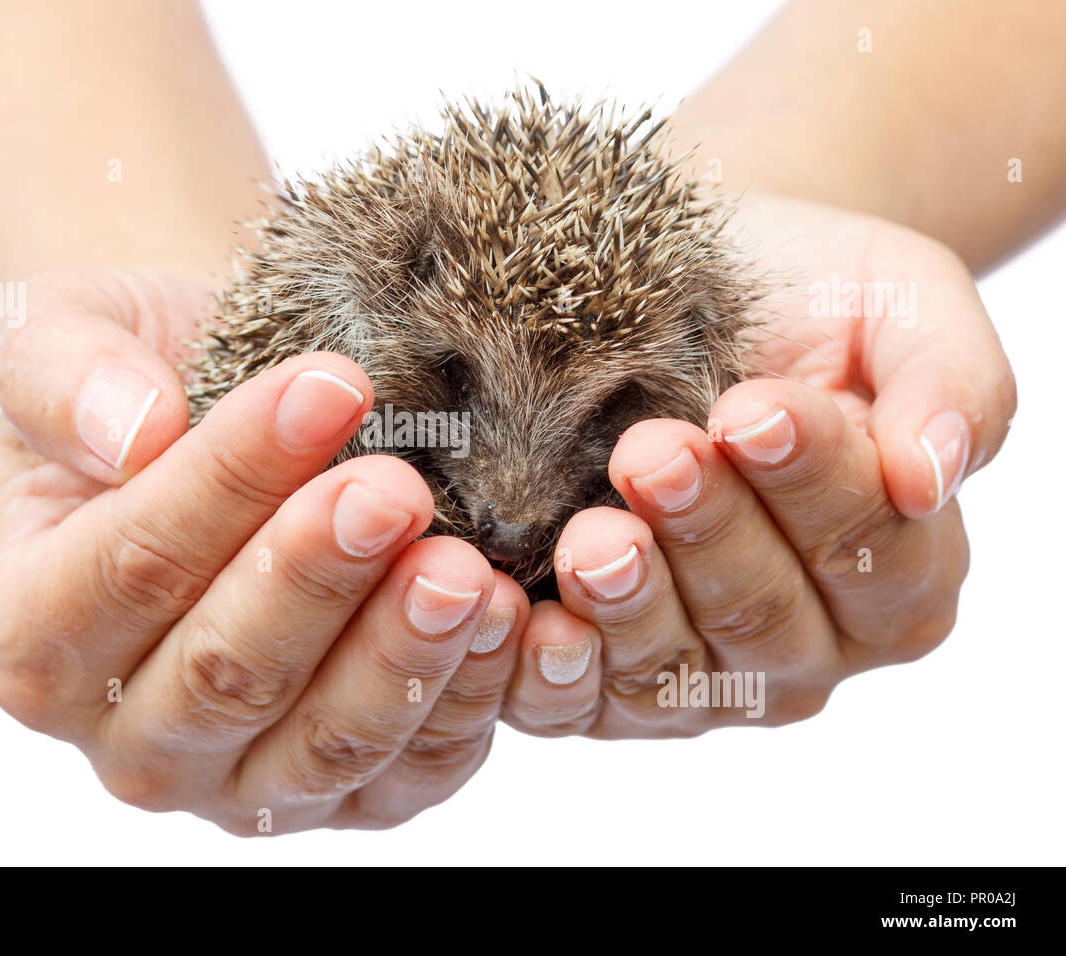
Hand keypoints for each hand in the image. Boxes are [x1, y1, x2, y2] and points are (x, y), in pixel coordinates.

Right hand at [0, 269, 527, 832]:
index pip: (130, 570)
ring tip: (461, 567)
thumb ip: (66, 379)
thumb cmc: (145, 380)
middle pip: (225, 674)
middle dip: (316, 575)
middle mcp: (130, 736)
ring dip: (398, 654)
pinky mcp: (349, 794)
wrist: (221, 415)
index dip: (227, 484)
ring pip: (322, 742)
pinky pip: (411, 770)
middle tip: (393, 489)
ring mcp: (241, 779)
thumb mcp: (67, 338)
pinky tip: (506, 619)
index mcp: (36, 637)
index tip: (326, 389)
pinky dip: (464, 701)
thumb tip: (131, 430)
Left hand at [502, 192, 1015, 736]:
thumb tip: (933, 473)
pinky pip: (576, 705)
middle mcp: (807, 641)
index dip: (815, 482)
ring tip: (592, 537)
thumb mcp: (901, 302)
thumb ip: (951, 382)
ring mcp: (702, 672)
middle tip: (653, 453)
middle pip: (766, 614)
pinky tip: (529, 622)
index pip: (873, 547)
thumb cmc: (799, 299)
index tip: (753, 409)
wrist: (673, 289)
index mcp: (900, 568)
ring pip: (673, 667)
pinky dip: (549, 675)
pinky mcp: (601, 683)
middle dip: (709, 532)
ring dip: (629, 604)